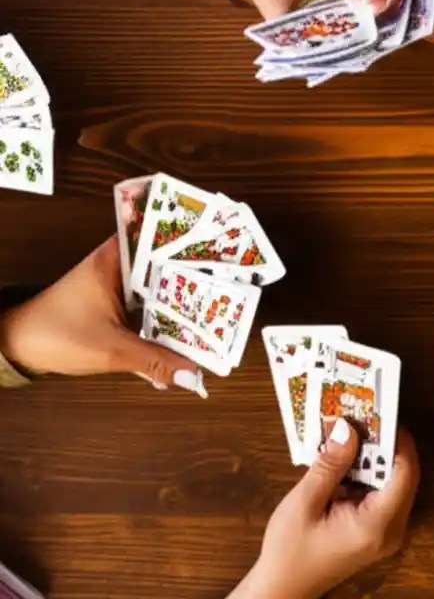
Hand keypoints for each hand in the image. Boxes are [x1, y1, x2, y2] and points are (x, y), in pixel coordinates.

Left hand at [0, 237, 207, 394]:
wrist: (16, 346)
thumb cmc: (52, 334)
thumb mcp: (110, 349)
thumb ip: (155, 361)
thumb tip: (193, 374)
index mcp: (115, 259)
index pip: (162, 238)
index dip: (194, 241)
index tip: (224, 248)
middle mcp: (120, 265)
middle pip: (169, 263)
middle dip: (199, 273)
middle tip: (233, 281)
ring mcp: (120, 283)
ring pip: (164, 285)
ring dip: (187, 298)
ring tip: (219, 306)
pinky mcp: (120, 302)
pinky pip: (154, 304)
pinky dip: (171, 315)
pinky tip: (190, 328)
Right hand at [231, 422, 419, 598]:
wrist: (283, 587)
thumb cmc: (289, 552)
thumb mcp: (304, 503)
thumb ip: (330, 466)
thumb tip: (349, 429)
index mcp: (377, 525)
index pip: (404, 473)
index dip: (399, 442)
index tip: (384, 417)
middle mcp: (391, 530)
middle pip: (403, 476)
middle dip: (385, 447)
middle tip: (365, 419)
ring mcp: (386, 532)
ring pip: (393, 484)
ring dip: (375, 459)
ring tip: (354, 433)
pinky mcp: (377, 530)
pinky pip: (382, 494)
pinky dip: (368, 476)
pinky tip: (347, 460)